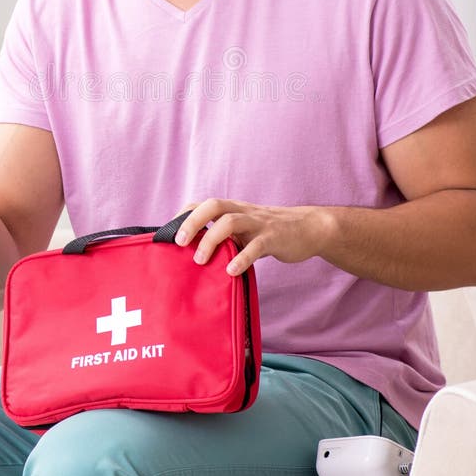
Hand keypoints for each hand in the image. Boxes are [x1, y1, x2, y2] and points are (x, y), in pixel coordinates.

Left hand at [174, 198, 329, 276]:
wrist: (309, 228)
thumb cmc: (270, 233)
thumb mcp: (244, 232)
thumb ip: (224, 240)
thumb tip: (195, 257)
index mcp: (233, 209)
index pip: (203, 204)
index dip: (184, 215)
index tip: (167, 234)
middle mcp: (242, 211)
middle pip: (213, 206)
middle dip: (193, 222)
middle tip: (179, 243)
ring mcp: (258, 223)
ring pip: (231, 221)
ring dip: (212, 240)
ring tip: (200, 260)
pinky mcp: (273, 238)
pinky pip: (256, 246)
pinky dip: (241, 258)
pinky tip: (231, 272)